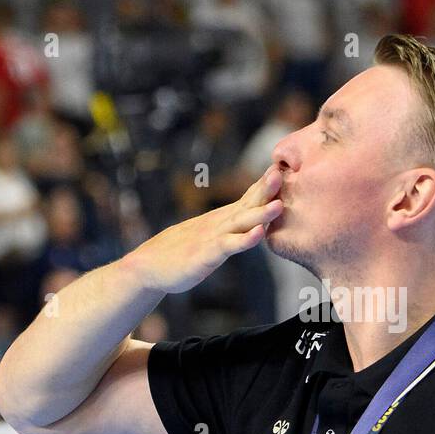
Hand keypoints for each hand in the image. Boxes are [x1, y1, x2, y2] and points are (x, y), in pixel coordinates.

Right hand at [130, 171, 282, 293]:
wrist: (149, 265)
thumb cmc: (181, 250)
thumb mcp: (210, 233)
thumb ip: (230, 226)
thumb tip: (251, 220)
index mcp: (223, 218)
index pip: (248, 197)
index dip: (266, 184)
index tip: (285, 168)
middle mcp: (220, 223)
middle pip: (247, 203)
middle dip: (266, 188)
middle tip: (284, 172)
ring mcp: (213, 237)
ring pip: (241, 223)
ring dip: (260, 213)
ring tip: (279, 204)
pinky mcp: (206, 255)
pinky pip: (228, 246)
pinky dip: (244, 240)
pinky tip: (258, 235)